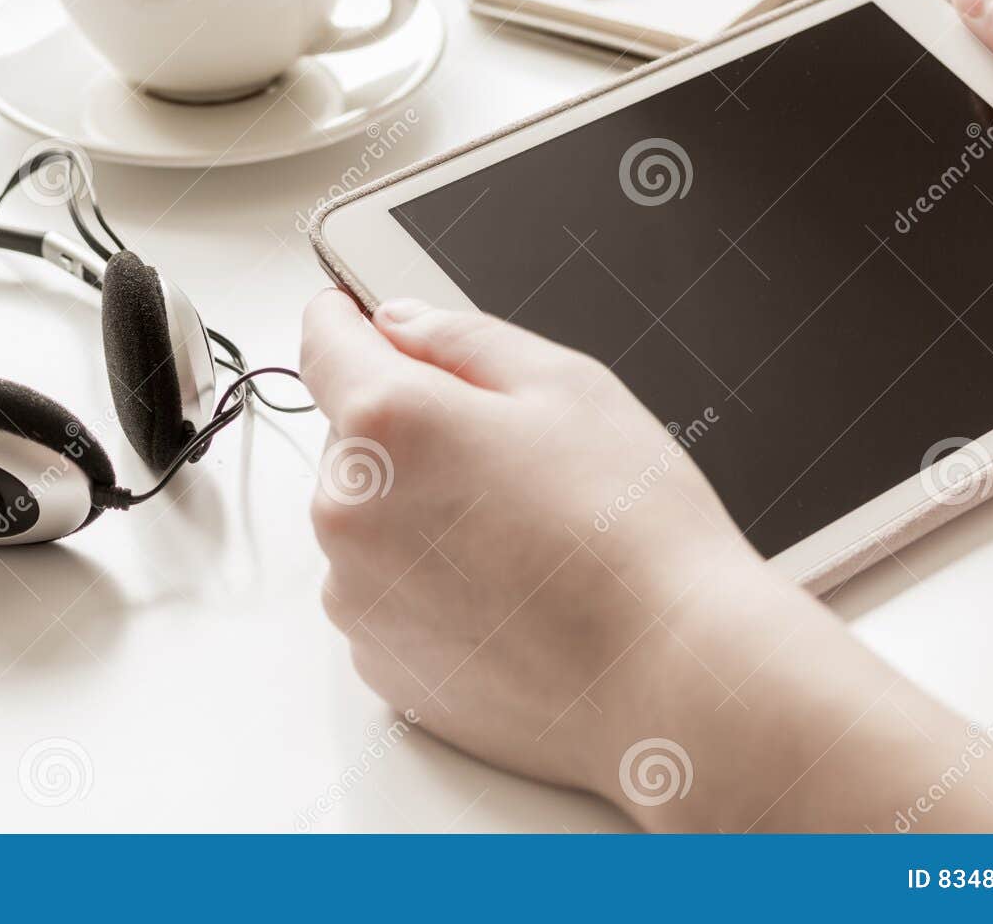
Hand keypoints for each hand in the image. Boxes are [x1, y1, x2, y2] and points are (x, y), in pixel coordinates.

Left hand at [300, 289, 763, 798]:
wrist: (669, 675)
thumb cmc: (633, 530)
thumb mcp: (567, 384)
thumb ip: (463, 339)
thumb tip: (401, 325)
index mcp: (386, 425)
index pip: (324, 344)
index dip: (348, 319)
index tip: (362, 318)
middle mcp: (346, 513)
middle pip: (353, 439)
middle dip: (412, 433)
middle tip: (511, 458)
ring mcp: (357, 597)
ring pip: (369, 520)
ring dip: (418, 512)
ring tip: (521, 537)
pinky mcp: (380, 661)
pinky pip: (387, 594)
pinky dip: (429, 583)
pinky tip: (509, 592)